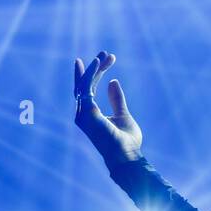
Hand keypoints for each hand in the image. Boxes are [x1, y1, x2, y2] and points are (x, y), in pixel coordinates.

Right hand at [73, 51, 142, 165]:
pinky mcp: (87, 112)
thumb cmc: (125, 141)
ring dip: (94, 68)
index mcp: (89, 115)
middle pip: (84, 86)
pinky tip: (99, 63)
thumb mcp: (123, 115)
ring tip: (105, 55)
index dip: (94, 74)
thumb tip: (113, 82)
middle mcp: (83, 114)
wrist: (127, 156)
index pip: (87, 91)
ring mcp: (83, 114)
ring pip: (85, 84)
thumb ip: (116, 99)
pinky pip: (87, 87)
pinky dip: (91, 74)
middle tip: (105, 53)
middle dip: (92, 69)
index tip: (103, 60)